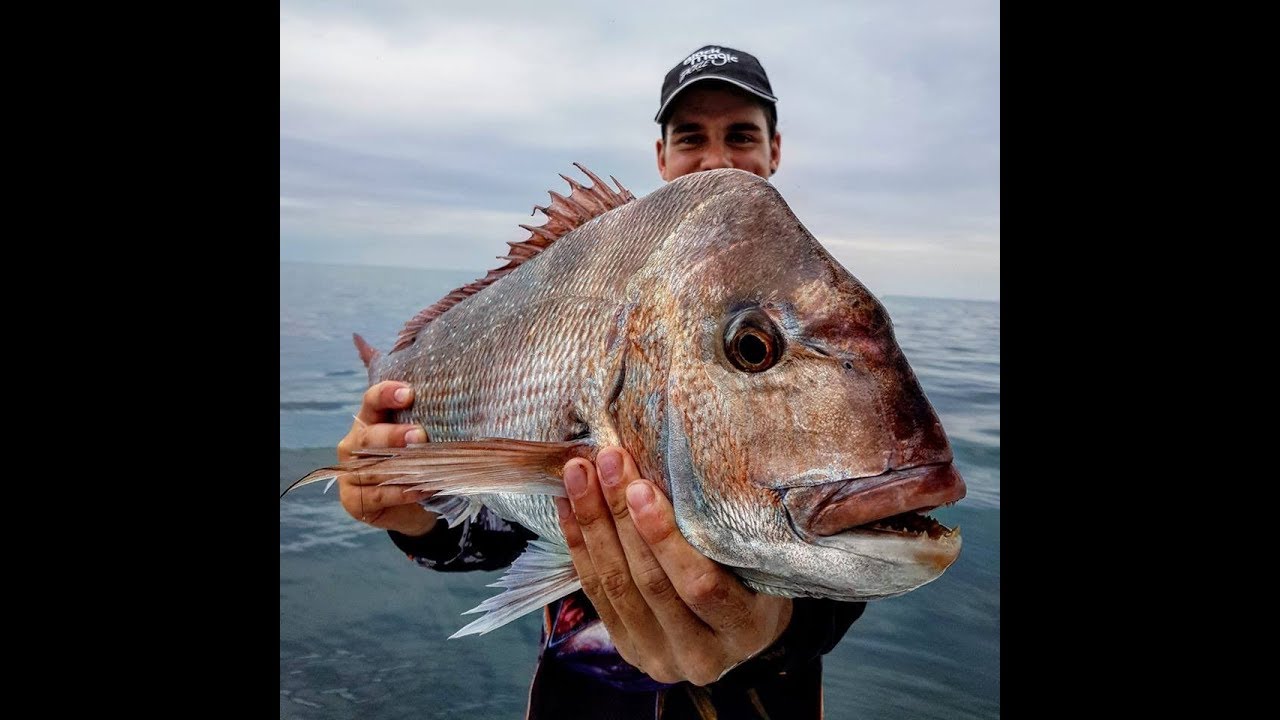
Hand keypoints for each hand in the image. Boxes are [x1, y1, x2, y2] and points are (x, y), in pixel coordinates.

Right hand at [336, 381, 435, 535]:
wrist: (411, 506)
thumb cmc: (417, 462)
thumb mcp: (422, 440)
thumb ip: (429, 422)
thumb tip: (463, 410)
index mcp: (370, 420)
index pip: (373, 400)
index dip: (387, 394)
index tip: (409, 394)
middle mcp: (355, 443)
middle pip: (369, 435)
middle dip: (395, 435)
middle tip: (419, 435)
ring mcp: (350, 472)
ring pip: (372, 467)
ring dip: (401, 468)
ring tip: (426, 467)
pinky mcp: (352, 500)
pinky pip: (376, 495)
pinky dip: (400, 493)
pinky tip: (420, 490)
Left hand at [555, 447, 792, 685]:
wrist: (745, 635)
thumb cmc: (761, 582)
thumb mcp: (763, 561)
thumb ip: (728, 532)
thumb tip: (682, 461)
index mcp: (744, 628)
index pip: (699, 584)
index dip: (664, 537)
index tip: (640, 486)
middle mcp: (702, 654)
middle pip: (649, 581)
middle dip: (620, 515)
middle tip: (605, 461)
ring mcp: (660, 657)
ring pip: (616, 586)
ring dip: (592, 524)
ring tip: (578, 475)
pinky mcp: (630, 650)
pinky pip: (597, 595)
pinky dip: (579, 547)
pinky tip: (567, 507)